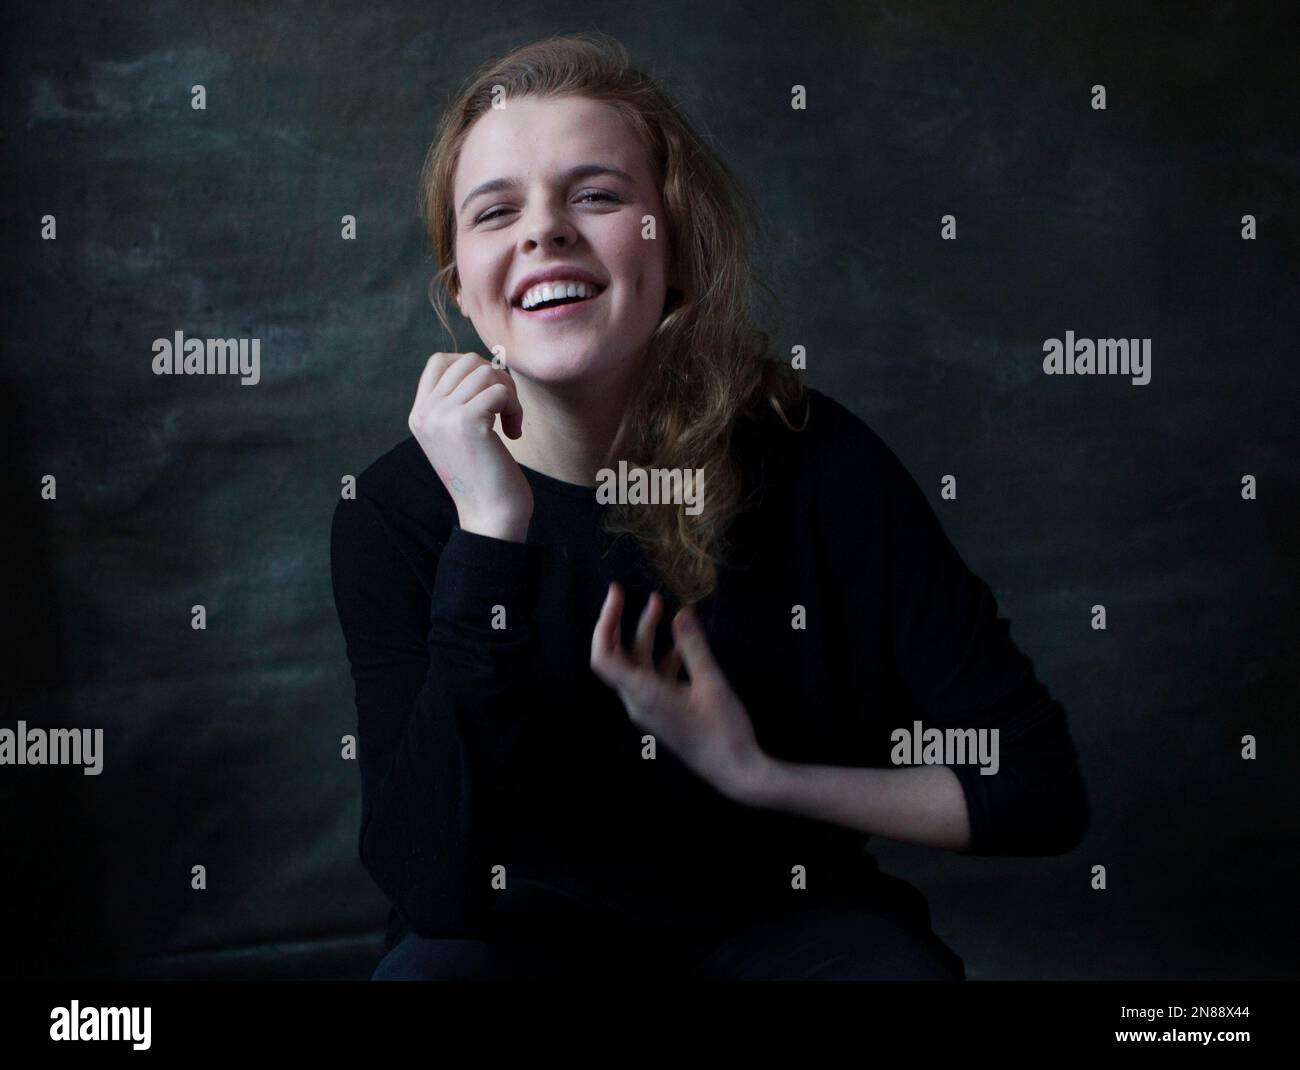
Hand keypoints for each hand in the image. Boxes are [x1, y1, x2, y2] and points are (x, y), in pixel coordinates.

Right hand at [408, 352, 532, 541]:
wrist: (490, 516)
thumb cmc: (483, 476)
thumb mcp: (459, 435)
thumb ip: (459, 402)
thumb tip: (484, 364)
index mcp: (419, 415)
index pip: (439, 361)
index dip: (471, 368)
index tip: (489, 397)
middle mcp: (425, 413)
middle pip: (467, 361)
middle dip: (497, 379)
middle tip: (506, 410)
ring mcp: (443, 417)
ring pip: (485, 371)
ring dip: (508, 393)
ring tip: (510, 422)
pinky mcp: (467, 423)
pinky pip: (500, 391)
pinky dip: (515, 408)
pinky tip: (513, 433)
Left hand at [589, 582, 769, 803]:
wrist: (736, 772)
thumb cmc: (724, 731)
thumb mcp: (712, 683)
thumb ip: (694, 647)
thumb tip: (681, 613)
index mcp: (643, 695)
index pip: (604, 656)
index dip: (605, 621)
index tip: (619, 594)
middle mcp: (639, 703)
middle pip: (620, 657)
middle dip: (629, 623)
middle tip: (647, 596)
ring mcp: (650, 709)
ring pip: (639, 666)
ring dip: (650, 638)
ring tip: (666, 610)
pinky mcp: (664, 713)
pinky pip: (654, 679)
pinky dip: (665, 658)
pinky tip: (685, 645)